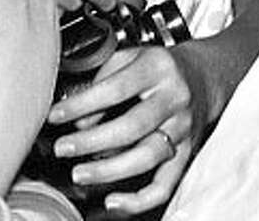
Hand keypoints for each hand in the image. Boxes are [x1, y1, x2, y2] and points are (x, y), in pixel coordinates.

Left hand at [46, 43, 198, 213]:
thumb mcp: (131, 57)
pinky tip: (113, 201)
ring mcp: (183, 128)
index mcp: (157, 66)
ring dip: (108, 170)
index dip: (83, 104)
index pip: (116, 88)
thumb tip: (79, 119)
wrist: (203, 76)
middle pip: (132, 126)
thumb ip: (104, 80)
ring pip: (147, 157)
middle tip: (62, 148)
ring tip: (79, 173)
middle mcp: (174, 97)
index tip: (55, 116)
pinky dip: (139, 199)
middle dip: (91, 141)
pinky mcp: (187, 154)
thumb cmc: (158, 67)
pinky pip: (164, 185)